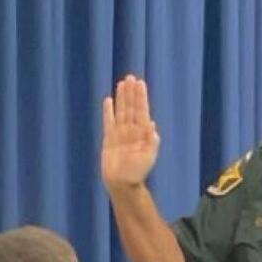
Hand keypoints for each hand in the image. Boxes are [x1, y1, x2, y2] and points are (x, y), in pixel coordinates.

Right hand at [101, 75, 160, 193]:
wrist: (122, 183)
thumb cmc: (137, 173)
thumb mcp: (148, 158)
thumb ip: (151, 143)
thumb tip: (153, 126)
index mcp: (142, 134)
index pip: (141, 111)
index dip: (141, 98)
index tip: (140, 84)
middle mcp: (131, 131)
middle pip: (131, 108)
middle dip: (131, 93)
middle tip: (131, 77)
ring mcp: (120, 133)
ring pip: (121, 111)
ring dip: (121, 98)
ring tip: (122, 84)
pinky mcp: (109, 138)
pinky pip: (108, 121)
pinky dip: (108, 111)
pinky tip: (108, 100)